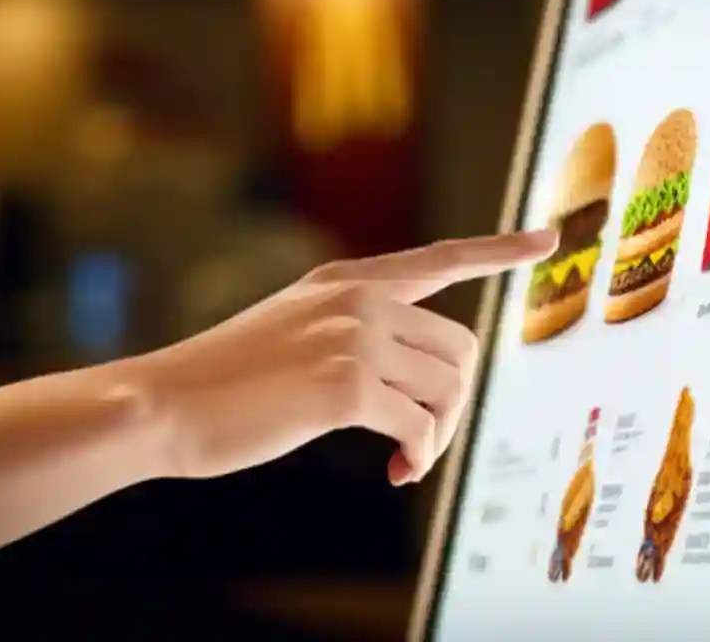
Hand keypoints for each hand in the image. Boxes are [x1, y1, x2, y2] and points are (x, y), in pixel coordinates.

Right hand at [131, 229, 556, 484]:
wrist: (161, 406)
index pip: (440, 257)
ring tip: (404, 458)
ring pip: (450, 388)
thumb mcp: (290, 332)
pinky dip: (418, 456)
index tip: (548, 238)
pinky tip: (393, 471)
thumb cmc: (223, 383)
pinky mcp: (346, 385)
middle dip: (456, 403)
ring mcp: (353, 337)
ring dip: (438, 436)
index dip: (499, 250)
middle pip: (463, 346)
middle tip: (421, 442)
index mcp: (345, 280)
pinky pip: (420, 426)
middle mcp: (357, 298)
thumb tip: (417, 380)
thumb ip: (351, 332)